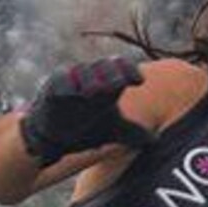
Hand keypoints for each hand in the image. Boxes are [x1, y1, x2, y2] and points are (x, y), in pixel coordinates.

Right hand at [14, 52, 151, 165]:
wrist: (56, 138)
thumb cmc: (87, 128)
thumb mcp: (112, 131)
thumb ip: (132, 133)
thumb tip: (154, 141)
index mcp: (109, 82)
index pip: (123, 67)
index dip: (131, 71)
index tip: (139, 82)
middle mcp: (92, 77)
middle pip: (106, 65)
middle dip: (113, 74)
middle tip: (118, 85)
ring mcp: (72, 79)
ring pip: (84, 70)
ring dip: (90, 80)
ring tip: (93, 92)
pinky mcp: (53, 86)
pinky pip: (62, 79)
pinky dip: (67, 85)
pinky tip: (72, 94)